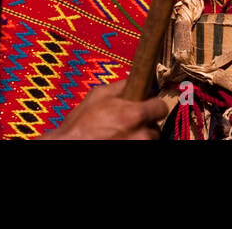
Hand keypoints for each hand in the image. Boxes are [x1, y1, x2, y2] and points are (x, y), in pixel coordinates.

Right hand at [44, 78, 166, 138]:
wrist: (70, 144)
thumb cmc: (80, 125)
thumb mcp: (98, 95)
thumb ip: (121, 85)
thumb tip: (135, 78)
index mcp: (135, 115)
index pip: (161, 107)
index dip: (153, 106)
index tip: (147, 107)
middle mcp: (140, 135)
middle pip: (155, 127)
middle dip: (144, 124)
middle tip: (128, 123)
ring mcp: (138, 147)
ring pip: (148, 140)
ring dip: (139, 137)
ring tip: (121, 135)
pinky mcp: (134, 154)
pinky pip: (141, 147)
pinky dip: (133, 143)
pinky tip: (119, 141)